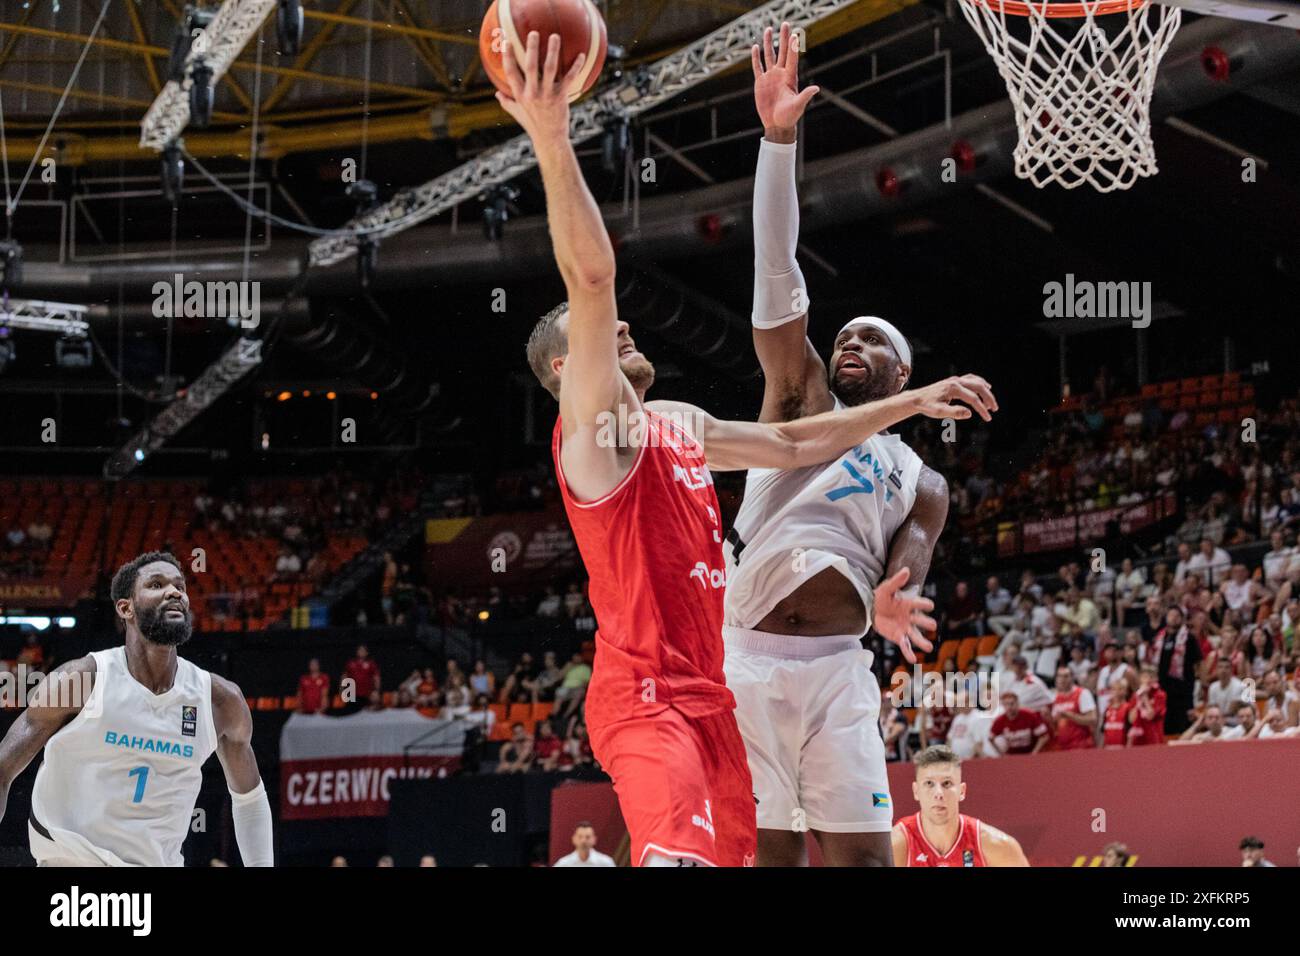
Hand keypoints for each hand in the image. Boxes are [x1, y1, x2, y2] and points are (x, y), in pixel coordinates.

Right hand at [495, 31, 585, 144]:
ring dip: (553, 51)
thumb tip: (496, 93)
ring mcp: (547, 95)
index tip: (507, 42)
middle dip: (531, 48)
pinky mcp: (560, 97)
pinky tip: (581, 55)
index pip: (510, 73)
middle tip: (533, 33)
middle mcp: (532, 94)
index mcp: (520, 95)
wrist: (549, 139)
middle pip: (530, 67)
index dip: (508, 57)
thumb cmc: (533, 125)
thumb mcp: (517, 114)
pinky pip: (569, 79)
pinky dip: (576, 67)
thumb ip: (507, 102)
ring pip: (550, 69)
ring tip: (554, 36)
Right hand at [752, 22, 818, 139]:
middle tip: (785, 23)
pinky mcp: (760, 82)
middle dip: (783, 38)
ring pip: (769, 56)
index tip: (794, 35)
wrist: (777, 124)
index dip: (792, 47)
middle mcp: (781, 74)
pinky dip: (756, 58)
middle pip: (782, 52)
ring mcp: (770, 77)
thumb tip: (816, 88)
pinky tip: (755, 47)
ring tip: (768, 29)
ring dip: (768, 43)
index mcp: (790, 77)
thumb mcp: (798, 105)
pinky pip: (758, 67)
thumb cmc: (790, 116)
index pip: (791, 59)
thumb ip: (805, 95)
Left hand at [873, 567, 935, 664]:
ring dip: (922, 642)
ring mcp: (905, 628)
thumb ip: (896, 581)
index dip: (924, 604)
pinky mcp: (899, 637)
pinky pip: (905, 646)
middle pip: (920, 620)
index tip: (929, 605)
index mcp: (909, 604)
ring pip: (916, 636)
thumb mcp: (886, 588)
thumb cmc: (883, 598)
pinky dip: (909, 653)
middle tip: (933, 625)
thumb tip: (906, 570)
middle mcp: (910, 617)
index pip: (918, 603)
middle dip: (926, 623)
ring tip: (929, 648)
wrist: (874, 609)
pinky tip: (912, 660)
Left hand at [910, 374, 997, 421]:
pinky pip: (971, 378)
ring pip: (976, 381)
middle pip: (978, 387)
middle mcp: (956, 381)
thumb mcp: (939, 412)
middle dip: (989, 398)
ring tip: (990, 402)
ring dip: (985, 391)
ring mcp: (955, 379)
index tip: (988, 418)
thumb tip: (970, 413)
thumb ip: (954, 413)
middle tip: (994, 409)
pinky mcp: (954, 380)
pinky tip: (985, 387)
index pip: (973, 399)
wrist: (917, 398)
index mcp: (953, 389)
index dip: (982, 409)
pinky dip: (980, 383)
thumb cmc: (927, 406)